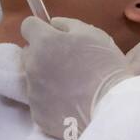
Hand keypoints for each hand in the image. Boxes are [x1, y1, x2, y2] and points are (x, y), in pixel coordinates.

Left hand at [20, 16, 131, 139]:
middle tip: (66, 62)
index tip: (54, 36)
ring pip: (33, 78)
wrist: (111, 107)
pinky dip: (51, 100)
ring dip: (46, 77)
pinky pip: (40, 101)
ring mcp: (33, 92)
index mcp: (44, 43)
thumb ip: (67, 24)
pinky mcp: (38, 114)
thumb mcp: (93, 34)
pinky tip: (70, 103)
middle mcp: (32, 66)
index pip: (28, 26)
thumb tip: (52, 25)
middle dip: (42, 53)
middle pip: (28, 53)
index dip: (41, 29)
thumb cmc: (105, 66)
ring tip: (71, 86)